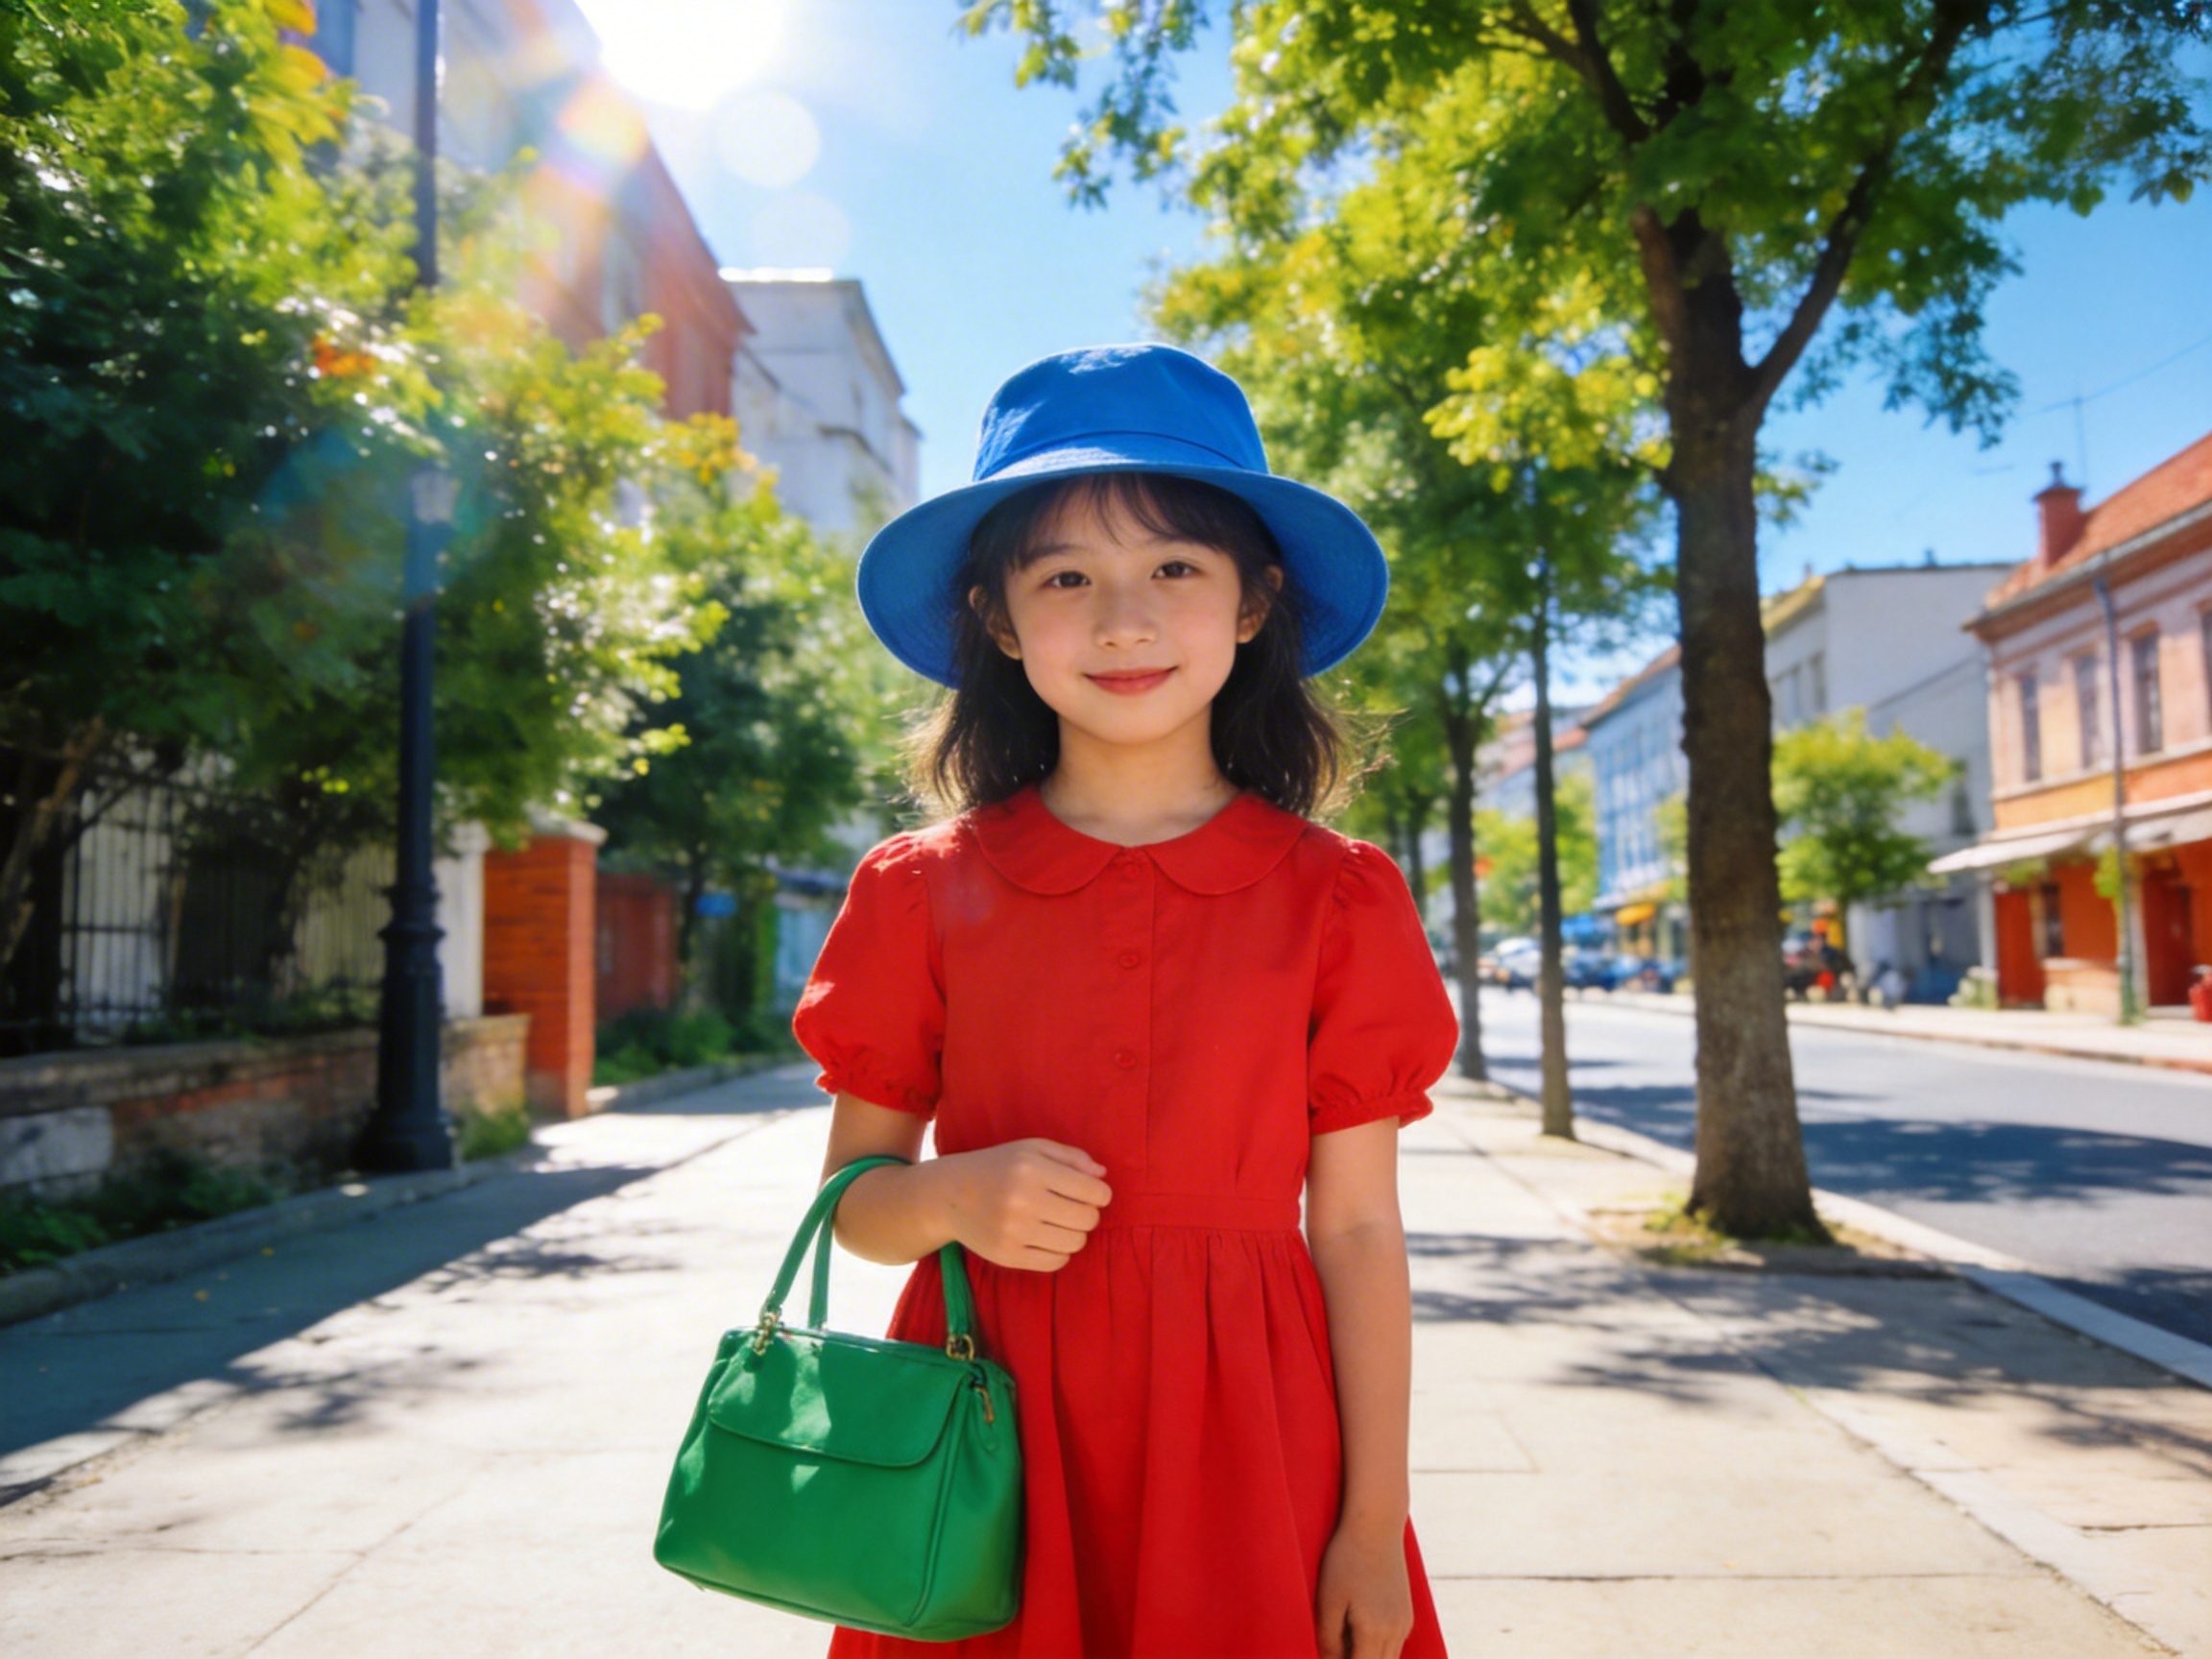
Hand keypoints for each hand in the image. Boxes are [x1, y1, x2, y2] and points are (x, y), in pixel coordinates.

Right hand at [940, 1139, 1111, 1271]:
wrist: (950, 1194)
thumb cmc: (999, 1167)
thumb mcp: (1032, 1149)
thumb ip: (1071, 1157)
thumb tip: (1102, 1176)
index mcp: (1032, 1169)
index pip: (1093, 1191)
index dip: (1100, 1194)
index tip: (1089, 1193)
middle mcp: (1022, 1200)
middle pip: (1087, 1219)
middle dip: (1088, 1214)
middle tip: (1073, 1208)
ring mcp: (1013, 1231)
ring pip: (1075, 1243)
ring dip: (1075, 1234)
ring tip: (1059, 1223)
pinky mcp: (1006, 1255)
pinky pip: (1055, 1262)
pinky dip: (1060, 1252)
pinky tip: (1047, 1238)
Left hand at [1315, 1520, 1412, 1658]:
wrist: (1377, 1524)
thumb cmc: (1347, 1558)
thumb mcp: (1328, 1598)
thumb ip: (1328, 1637)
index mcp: (1374, 1632)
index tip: (1328, 1656)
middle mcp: (1395, 1632)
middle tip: (1334, 1652)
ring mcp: (1404, 1622)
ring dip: (1368, 1658)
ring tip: (1343, 1645)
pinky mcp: (1406, 1612)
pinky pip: (1394, 1645)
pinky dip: (1378, 1649)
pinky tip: (1358, 1636)